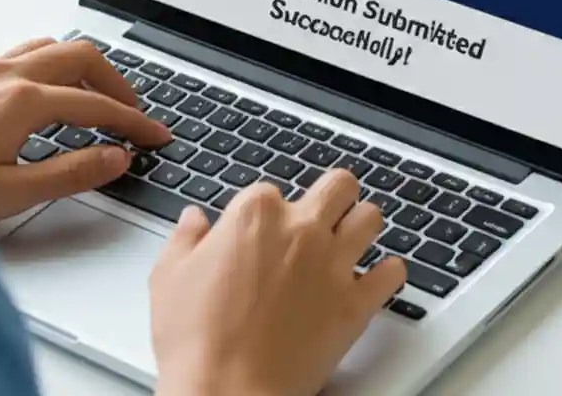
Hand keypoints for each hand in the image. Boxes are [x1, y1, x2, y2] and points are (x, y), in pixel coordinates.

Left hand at [0, 38, 170, 221]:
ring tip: (100, 101)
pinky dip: (54, 67)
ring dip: (84, 69)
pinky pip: (25, 54)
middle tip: (134, 114)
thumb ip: (72, 173)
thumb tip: (114, 157)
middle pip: (80, 58)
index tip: (155, 135)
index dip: (133, 121)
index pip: (96, 105)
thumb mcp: (13, 192)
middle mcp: (3, 75)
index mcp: (20, 101)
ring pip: (52, 49)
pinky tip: (52, 95)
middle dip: (117, 83)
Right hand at [150, 171, 406, 395]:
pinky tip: (373, 280)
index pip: (271, 189)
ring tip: (351, 239)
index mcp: (255, 215)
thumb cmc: (196, 341)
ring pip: (372, 218)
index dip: (266, 211)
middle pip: (338, 186)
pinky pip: (392, 274)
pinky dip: (387, 274)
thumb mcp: (168, 278)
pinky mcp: (356, 304)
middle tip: (325, 212)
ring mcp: (333, 265)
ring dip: (362, 225)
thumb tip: (193, 220)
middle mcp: (301, 230)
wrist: (228, 391)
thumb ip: (185, 239)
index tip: (260, 232)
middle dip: (333, 196)